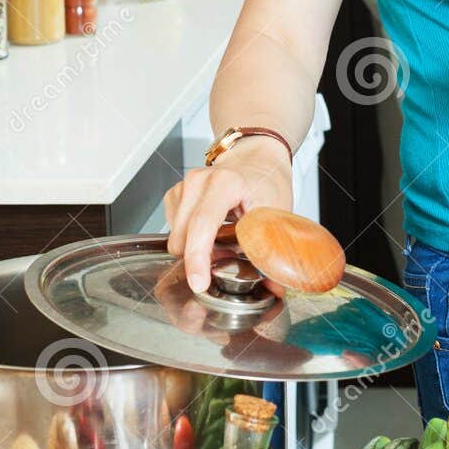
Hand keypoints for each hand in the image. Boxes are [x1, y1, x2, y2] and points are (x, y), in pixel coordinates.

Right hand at [164, 142, 293, 293]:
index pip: (203, 225)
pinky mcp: (175, 193)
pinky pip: (173, 230)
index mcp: (226, 182)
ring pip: (175, 238)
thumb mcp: (276, 214)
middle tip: (226, 258)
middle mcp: (199, 180)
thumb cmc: (266, 184)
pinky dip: (189, 238)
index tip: (199, 283)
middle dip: (199, 259)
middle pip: (183, 237)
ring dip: (194, 248)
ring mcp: (184, 185)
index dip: (198, 258)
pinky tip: (209, 230)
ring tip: (220, 240)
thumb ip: (270, 248)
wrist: (256, 160)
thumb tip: (274, 287)